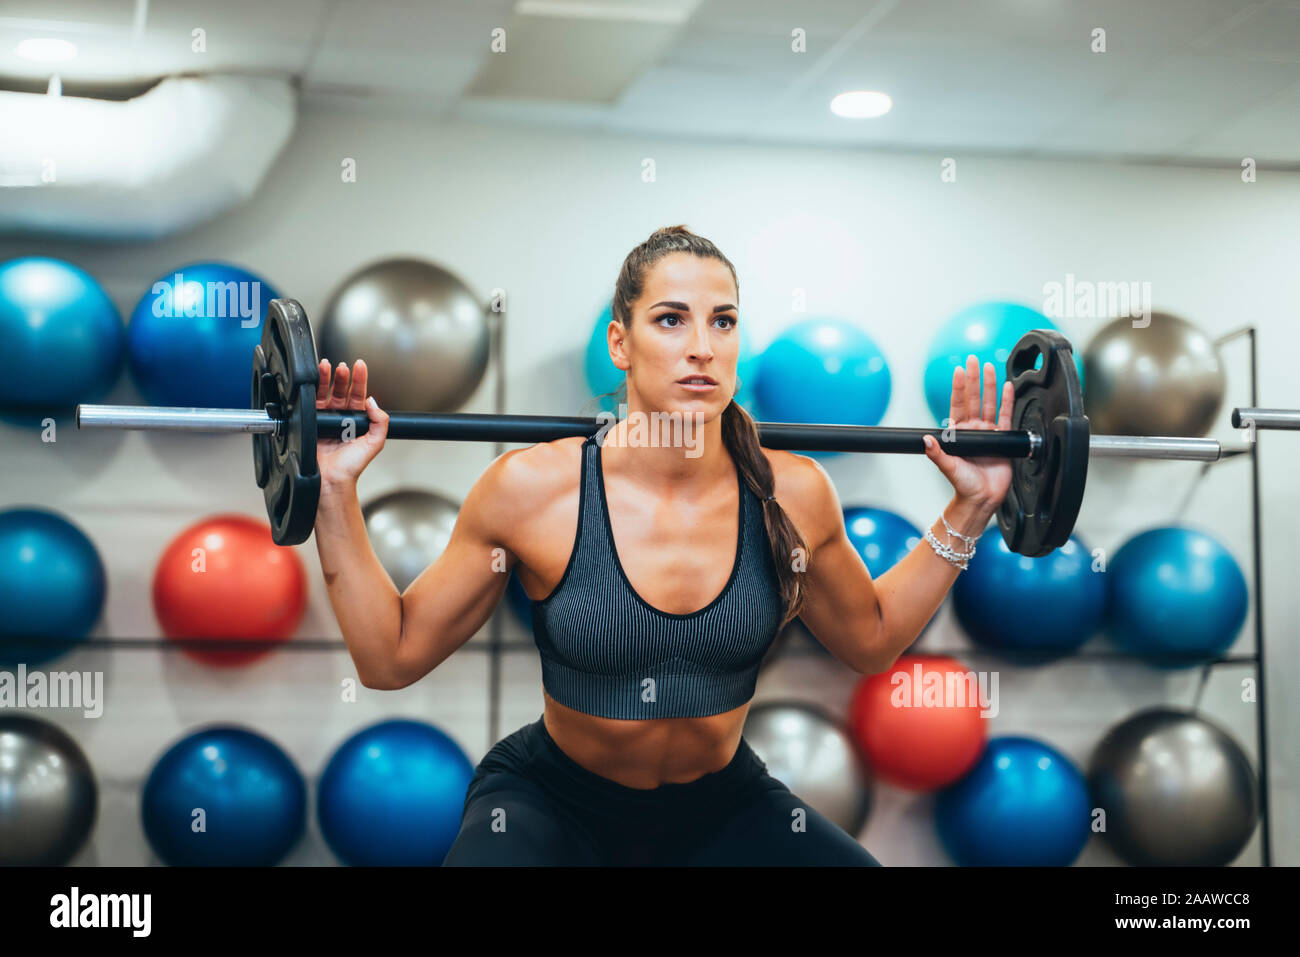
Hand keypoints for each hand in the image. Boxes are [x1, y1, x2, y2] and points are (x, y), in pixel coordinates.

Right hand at [315, 358, 388, 489]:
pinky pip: (309, 402)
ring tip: (327, 366)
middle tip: (343, 367)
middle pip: (341, 391)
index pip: (358, 396)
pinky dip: (310, 389)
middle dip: (342, 377)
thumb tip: (373, 401)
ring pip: (325, 393)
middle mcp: (340, 419)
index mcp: (356, 422)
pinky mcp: (309, 422)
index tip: (360, 366)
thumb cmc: (351, 467)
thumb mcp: (375, 443)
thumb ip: (380, 422)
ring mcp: (324, 420)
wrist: (332, 481)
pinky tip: (314, 379)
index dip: (359, 380)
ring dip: (326, 378)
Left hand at [922, 355, 1012, 507]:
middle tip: (973, 360)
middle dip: (974, 379)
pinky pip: (1005, 416)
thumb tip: (926, 440)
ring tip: (990, 367)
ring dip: (990, 386)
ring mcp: (988, 433)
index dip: (958, 388)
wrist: (982, 498)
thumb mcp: (948, 467)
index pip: (958, 405)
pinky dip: (1007, 401)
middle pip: (974, 399)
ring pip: (989, 403)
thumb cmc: (963, 484)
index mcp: (958, 433)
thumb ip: (937, 453)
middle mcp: (973, 430)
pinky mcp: (1003, 439)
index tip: (958, 371)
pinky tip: (1008, 388)